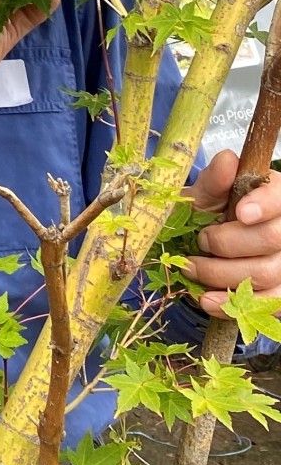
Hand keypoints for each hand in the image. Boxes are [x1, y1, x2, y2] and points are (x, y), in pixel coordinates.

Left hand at [184, 151, 280, 313]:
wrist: (202, 246)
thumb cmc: (207, 214)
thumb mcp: (205, 195)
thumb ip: (214, 180)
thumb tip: (227, 160)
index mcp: (275, 196)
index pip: (280, 198)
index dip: (264, 205)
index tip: (240, 212)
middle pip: (273, 239)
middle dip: (228, 243)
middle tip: (201, 241)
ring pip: (267, 273)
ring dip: (222, 274)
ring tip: (193, 268)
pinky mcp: (279, 293)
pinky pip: (267, 305)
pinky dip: (233, 304)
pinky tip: (207, 300)